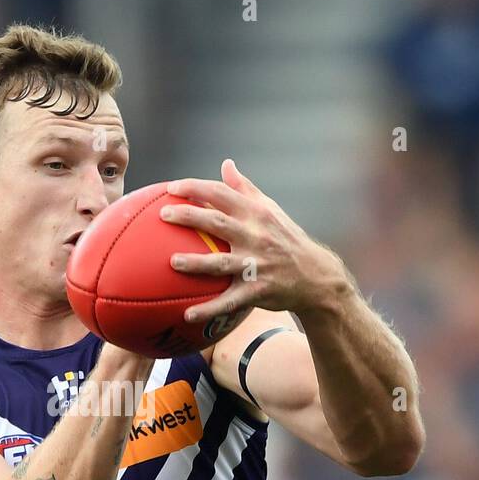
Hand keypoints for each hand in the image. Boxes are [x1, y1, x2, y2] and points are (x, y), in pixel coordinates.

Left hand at [162, 159, 352, 323]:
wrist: (315, 275)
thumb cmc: (285, 238)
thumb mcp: (270, 210)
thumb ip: (245, 189)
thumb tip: (225, 164)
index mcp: (256, 214)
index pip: (222, 194)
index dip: (195, 188)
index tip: (171, 187)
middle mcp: (255, 236)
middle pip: (217, 223)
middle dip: (189, 216)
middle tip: (164, 214)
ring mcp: (256, 264)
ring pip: (221, 263)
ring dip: (196, 263)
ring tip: (172, 262)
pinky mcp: (257, 291)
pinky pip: (229, 302)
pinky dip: (209, 309)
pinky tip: (187, 315)